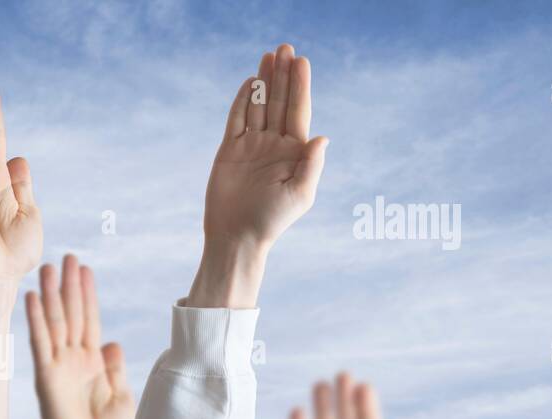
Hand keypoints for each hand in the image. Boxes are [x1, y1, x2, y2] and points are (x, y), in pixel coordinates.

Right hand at [25, 255, 134, 418]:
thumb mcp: (122, 398)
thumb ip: (115, 370)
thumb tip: (112, 344)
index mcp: (93, 364)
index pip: (89, 320)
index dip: (87, 295)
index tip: (85, 270)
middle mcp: (73, 361)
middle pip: (72, 314)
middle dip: (70, 286)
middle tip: (68, 256)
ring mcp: (58, 367)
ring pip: (55, 322)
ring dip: (51, 294)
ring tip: (49, 267)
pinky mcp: (46, 376)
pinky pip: (40, 342)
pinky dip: (35, 319)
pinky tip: (32, 297)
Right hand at [189, 44, 328, 308]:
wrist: (236, 237)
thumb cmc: (271, 221)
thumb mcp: (300, 195)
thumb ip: (311, 165)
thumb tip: (323, 137)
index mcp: (294, 152)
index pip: (299, 111)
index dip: (300, 86)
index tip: (301, 62)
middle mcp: (274, 145)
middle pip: (280, 102)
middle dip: (283, 75)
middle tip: (285, 48)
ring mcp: (251, 146)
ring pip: (259, 106)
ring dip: (265, 81)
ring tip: (269, 56)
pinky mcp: (229, 150)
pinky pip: (236, 119)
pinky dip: (242, 100)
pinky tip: (250, 82)